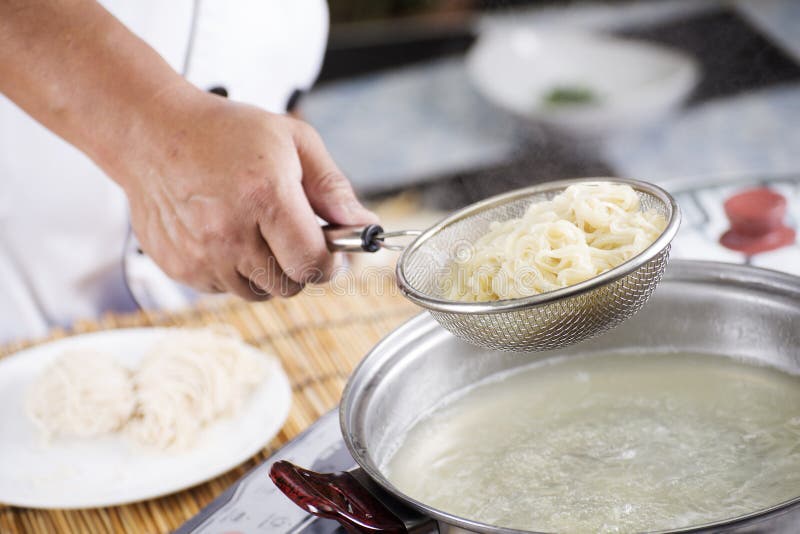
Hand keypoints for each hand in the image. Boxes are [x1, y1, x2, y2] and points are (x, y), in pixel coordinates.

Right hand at [115, 89, 376, 299]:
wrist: (152, 135)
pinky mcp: (181, 268)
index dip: (331, 261)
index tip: (330, 247)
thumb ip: (334, 189)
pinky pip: (227, 289)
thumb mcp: (294, 142)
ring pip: (261, 292)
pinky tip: (225, 234)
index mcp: (266, 197)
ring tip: (254, 228)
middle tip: (289, 231)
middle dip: (301, 264)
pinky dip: (235, 270)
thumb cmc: (227, 133)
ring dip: (268, 270)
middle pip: (291, 285)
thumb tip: (366, 227)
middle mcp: (231, 233)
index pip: (315, 263)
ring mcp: (202, 255)